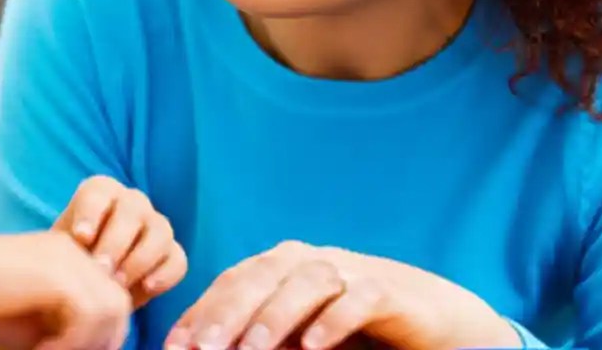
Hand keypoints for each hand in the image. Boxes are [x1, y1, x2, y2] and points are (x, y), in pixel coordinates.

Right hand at [0, 231, 132, 349]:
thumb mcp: (34, 324)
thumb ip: (70, 334)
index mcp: (72, 259)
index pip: (111, 300)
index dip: (100, 337)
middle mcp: (76, 252)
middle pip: (119, 304)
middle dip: (101, 341)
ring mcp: (69, 257)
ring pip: (111, 310)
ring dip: (86, 345)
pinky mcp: (57, 271)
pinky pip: (88, 316)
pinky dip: (71, 343)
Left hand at [53, 175, 187, 307]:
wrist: (86, 289)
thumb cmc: (66, 262)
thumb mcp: (56, 251)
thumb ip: (58, 246)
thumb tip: (66, 250)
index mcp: (101, 192)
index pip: (99, 191)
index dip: (91, 213)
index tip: (81, 237)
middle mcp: (132, 203)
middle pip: (132, 210)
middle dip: (115, 242)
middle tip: (99, 269)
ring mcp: (156, 226)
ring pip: (159, 232)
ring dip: (139, 259)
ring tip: (118, 285)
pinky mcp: (172, 254)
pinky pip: (178, 259)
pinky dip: (165, 274)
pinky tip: (146, 288)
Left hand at [165, 242, 518, 349]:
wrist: (427, 314)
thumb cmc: (350, 324)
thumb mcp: (295, 332)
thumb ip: (258, 337)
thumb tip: (204, 349)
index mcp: (280, 265)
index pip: (231, 282)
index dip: (201, 311)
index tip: (175, 345)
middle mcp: (310, 260)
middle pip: (262, 275)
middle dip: (229, 312)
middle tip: (206, 348)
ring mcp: (350, 270)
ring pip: (306, 282)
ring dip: (277, 316)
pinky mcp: (388, 290)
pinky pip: (358, 298)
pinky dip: (334, 319)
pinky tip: (314, 345)